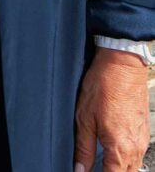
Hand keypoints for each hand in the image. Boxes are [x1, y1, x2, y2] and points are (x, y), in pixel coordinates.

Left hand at [74, 47, 149, 171]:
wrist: (123, 63)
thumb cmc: (103, 84)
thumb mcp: (84, 117)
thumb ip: (83, 148)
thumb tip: (79, 169)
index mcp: (120, 149)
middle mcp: (135, 148)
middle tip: (93, 168)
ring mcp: (142, 140)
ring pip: (132, 167)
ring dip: (119, 168)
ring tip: (102, 163)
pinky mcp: (144, 131)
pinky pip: (137, 154)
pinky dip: (126, 158)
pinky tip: (114, 149)